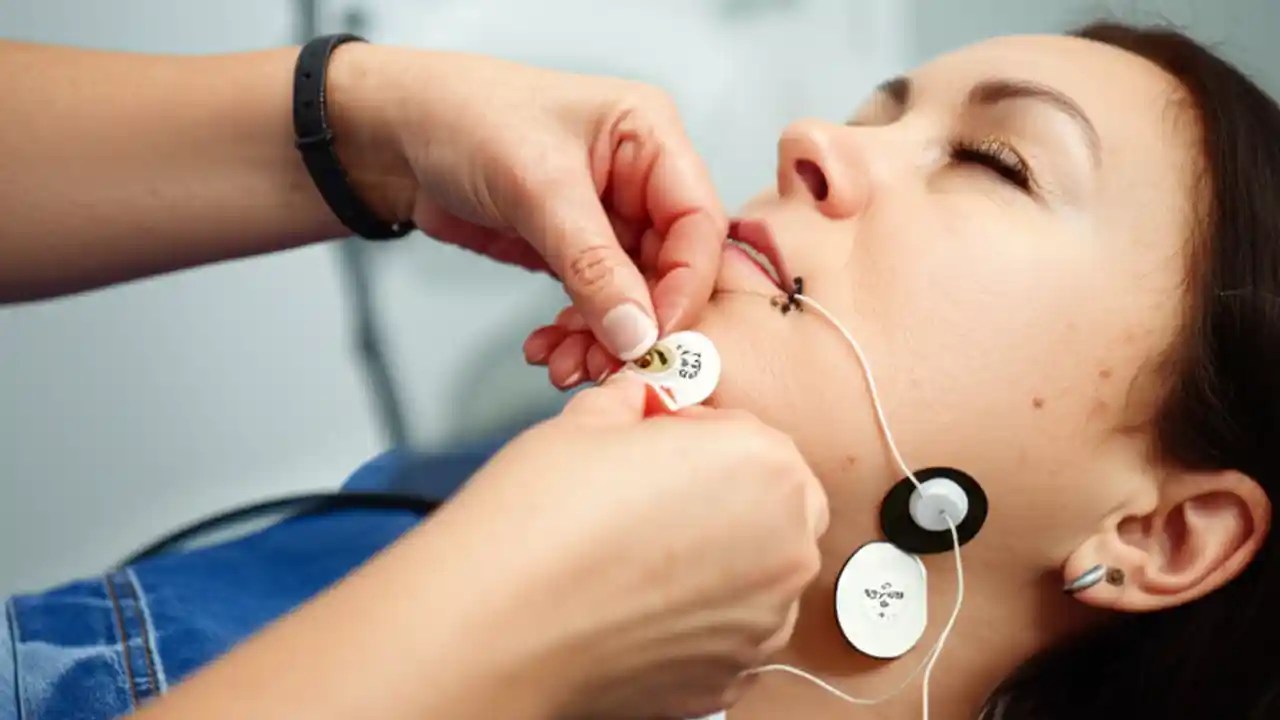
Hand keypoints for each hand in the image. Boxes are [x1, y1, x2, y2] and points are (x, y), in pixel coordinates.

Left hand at [330, 45, 726, 360]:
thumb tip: (638, 336)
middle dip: (639, 324)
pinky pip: (598, 305)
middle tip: (606, 368)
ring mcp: (611, 219)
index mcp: (652, 137)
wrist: (395, 135)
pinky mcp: (579, 252)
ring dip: (605, 339)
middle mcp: (642, 179)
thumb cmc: (464, 119)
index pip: (698, 222)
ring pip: (636, 297)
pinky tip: (549, 350)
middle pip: (672, 269)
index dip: (686, 284)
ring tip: (566, 366)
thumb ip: (592, 265)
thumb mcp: (537, 188)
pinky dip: (579, 334)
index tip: (657, 336)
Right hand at [436, 374, 828, 718]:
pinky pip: (729, 633)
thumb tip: (639, 402)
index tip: (662, 447)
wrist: (494, 625)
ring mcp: (763, 623)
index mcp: (765, 467)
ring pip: (757, 574)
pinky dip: (697, 619)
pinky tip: (637, 604)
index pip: (754, 436)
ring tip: (637, 558)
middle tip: (654, 499)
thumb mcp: (589, 420)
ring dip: (717, 560)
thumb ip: (636, 403)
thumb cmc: (538, 524)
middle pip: (774, 506)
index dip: (701, 437)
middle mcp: (784, 548)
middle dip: (726, 497)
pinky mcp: (731, 678)